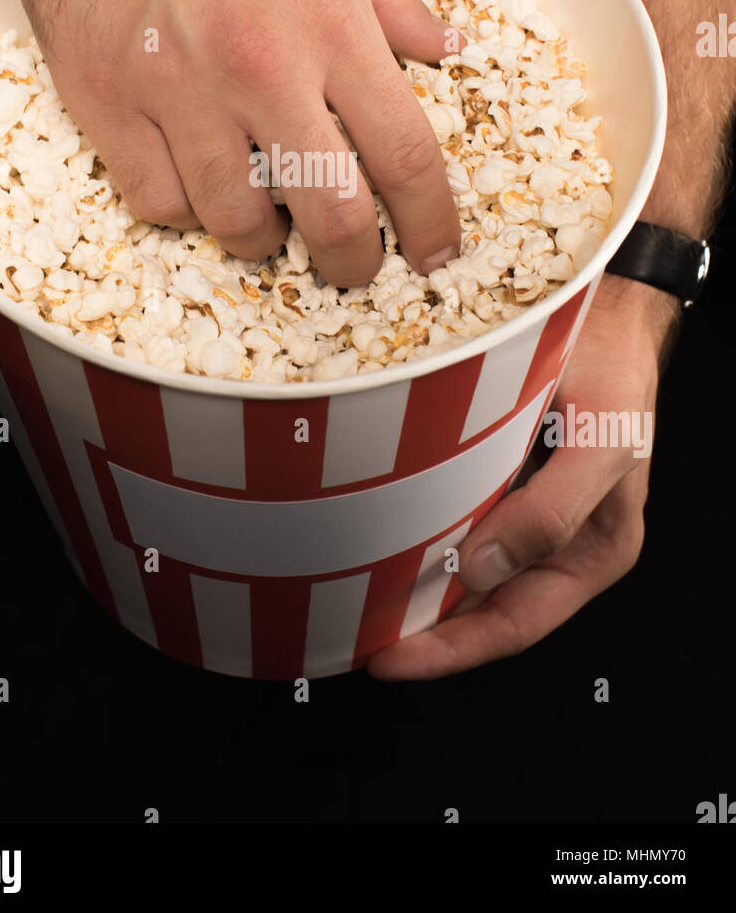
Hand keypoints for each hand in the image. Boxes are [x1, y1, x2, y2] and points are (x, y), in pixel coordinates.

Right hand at [0, 0, 461, 287]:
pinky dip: (182, 206)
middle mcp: (259, 66)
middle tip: (352, 265)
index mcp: (329, 20)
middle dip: (352, 262)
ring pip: (235, 222)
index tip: (435, 250)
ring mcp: (177, 90)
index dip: (429, 222)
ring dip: (261, 236)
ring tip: (264, 212)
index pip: (405, 154)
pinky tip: (193, 176)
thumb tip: (442, 49)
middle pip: (328, 214)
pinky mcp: (106, 98)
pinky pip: (154, 200)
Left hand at [368, 274, 679, 679]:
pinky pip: (447, 512)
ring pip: (459, 565)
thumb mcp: (599, 446)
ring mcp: (519, 506)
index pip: (515, 624)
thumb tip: (480, 572)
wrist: (603, 305)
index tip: (389, 660)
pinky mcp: (491, 470)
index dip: (452, 650)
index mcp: (592, 551)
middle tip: (350, 634)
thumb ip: (551, 516)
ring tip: (350, 597)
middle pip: (481, 606)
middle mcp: (552, 539)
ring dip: (411, 583)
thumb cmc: (615, 371)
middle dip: (421, 630)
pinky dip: (412, 527)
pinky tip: (372, 528)